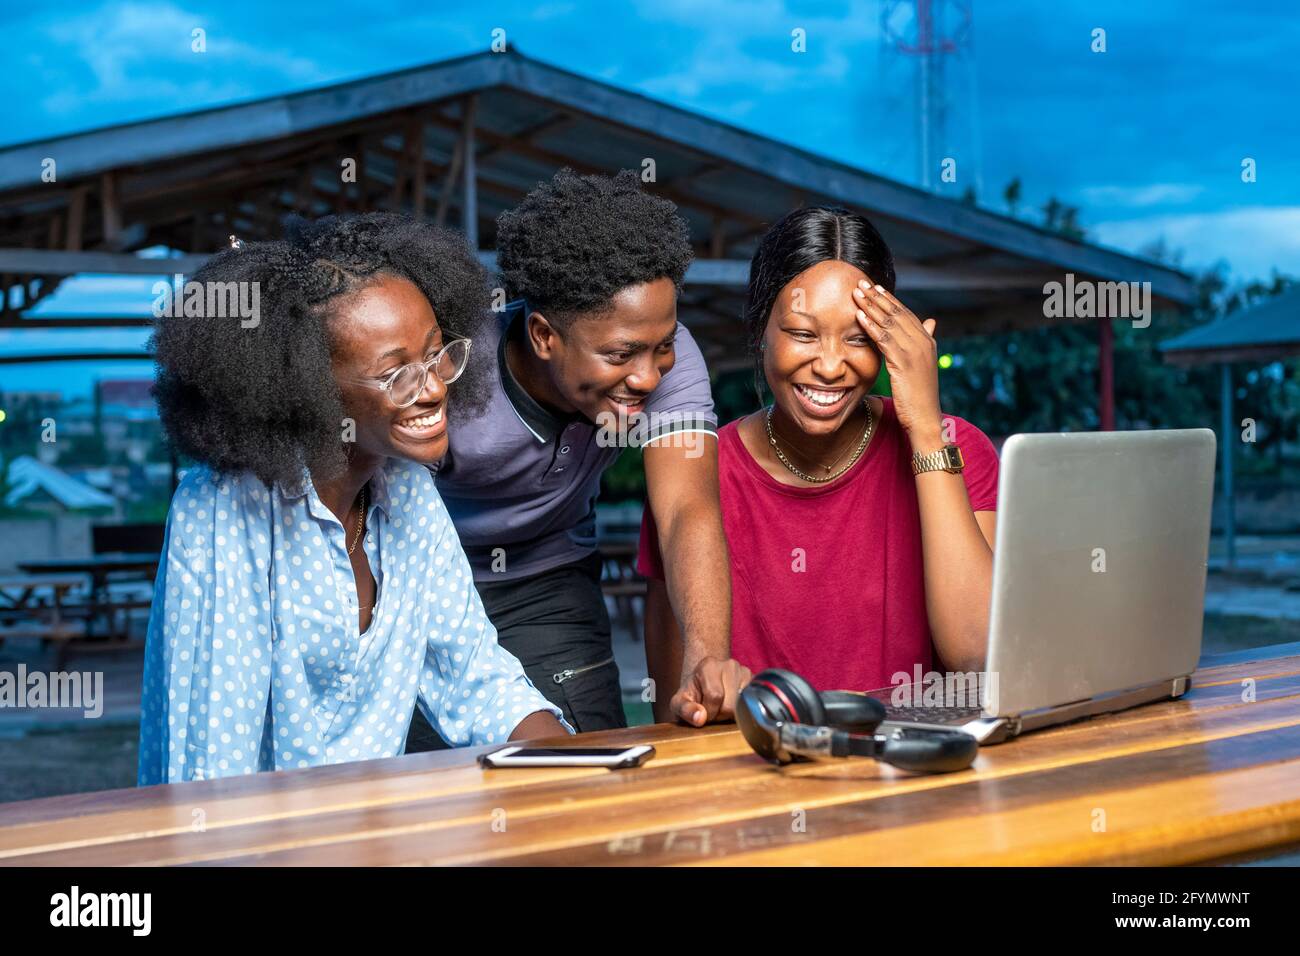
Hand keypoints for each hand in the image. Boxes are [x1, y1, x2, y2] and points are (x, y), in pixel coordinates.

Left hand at [670, 657, 751, 726]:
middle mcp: (729, 664)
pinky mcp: (755, 682)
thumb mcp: (679, 703)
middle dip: (721, 714)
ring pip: (743, 706)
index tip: (703, 712)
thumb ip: (686, 710)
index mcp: (708, 665)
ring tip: (721, 707)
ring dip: (731, 714)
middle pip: (731, 704)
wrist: (704, 683)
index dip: (709, 711)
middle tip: (713, 710)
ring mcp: (745, 672)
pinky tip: (732, 705)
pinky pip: (752, 704)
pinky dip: (742, 710)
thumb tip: (700, 718)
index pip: (715, 696)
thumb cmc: (692, 694)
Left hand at [852, 280, 942, 443]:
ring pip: (889, 322)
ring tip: (856, 293)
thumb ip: (924, 342)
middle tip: (861, 283)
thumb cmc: (920, 396)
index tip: (875, 289)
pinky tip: (859, 315)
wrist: (925, 418)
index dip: (889, 300)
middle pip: (896, 313)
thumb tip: (930, 322)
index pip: (905, 314)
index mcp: (927, 341)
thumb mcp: (923, 366)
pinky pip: (883, 338)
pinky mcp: (903, 361)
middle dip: (877, 297)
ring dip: (870, 306)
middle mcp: (922, 342)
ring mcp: (914, 350)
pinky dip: (870, 325)